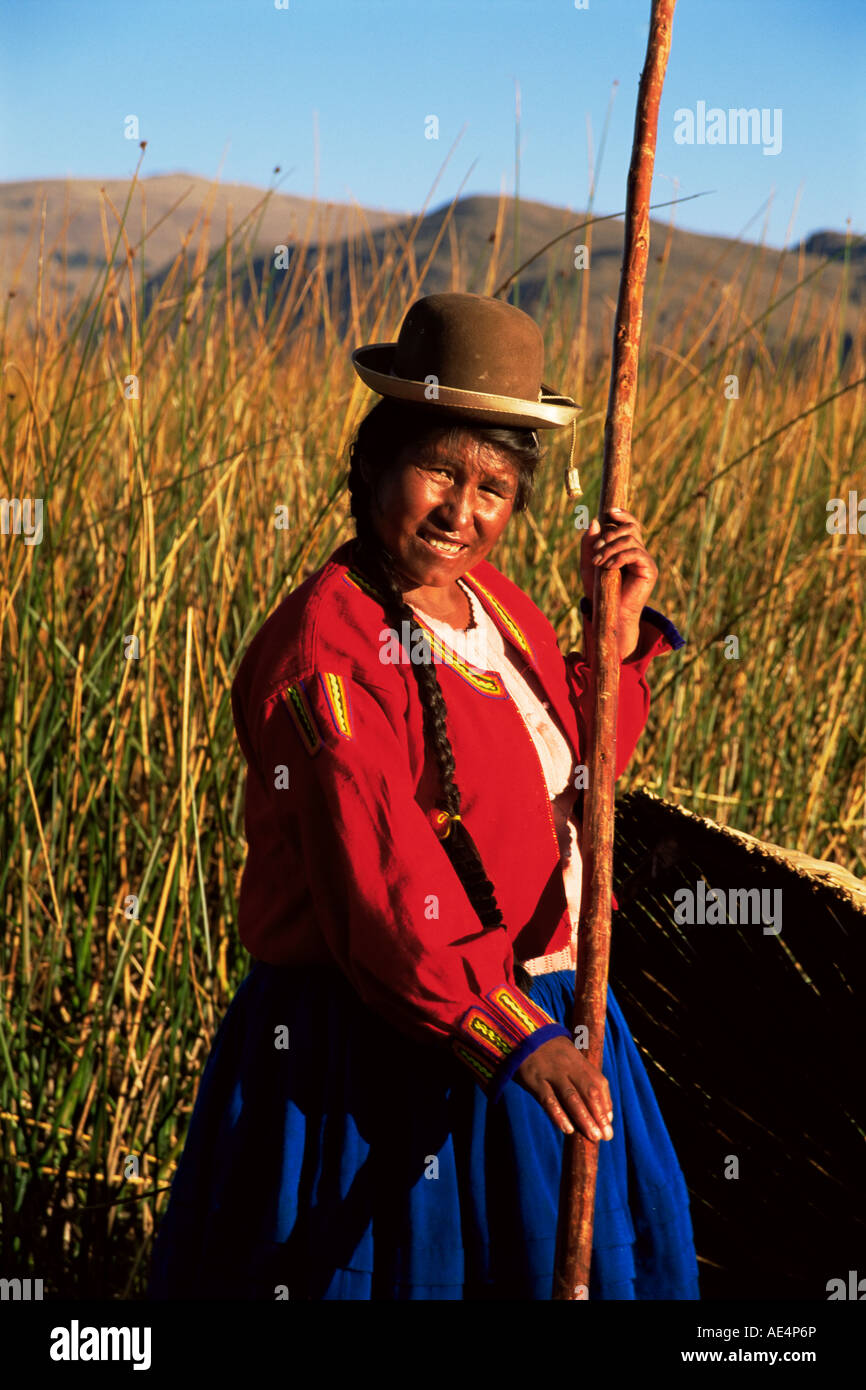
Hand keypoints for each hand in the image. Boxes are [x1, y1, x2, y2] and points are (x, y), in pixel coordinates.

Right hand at [513, 1036, 613, 1140]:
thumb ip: (582, 1079)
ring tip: (593, 1136)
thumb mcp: (567, 1057)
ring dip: (584, 1118)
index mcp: (578, 1060)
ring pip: (572, 1097)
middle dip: (599, 1115)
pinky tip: (568, 1129)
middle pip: (589, 1091)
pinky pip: (548, 1100)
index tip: (609, 1124)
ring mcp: (551, 1072)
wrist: (518, 1034)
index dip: (606, 1104)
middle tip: (606, 1136)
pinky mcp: (534, 1079)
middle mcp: (568, 1065)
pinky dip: (559, 1115)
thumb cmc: (548, 1052)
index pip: (598, 1083)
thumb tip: (601, 1109)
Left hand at [580, 508, 658, 644]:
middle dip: (610, 534)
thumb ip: (589, 544)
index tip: (610, 511)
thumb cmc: (599, 590)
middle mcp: (638, 550)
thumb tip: (594, 521)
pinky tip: (609, 567)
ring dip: (611, 548)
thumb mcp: (588, 564)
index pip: (629, 523)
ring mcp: (644, 560)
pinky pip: (636, 552)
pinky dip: (620, 557)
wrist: (609, 613)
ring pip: (630, 539)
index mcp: (625, 547)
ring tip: (599, 563)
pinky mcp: (649, 569)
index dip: (622, 514)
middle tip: (597, 550)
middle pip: (630, 527)